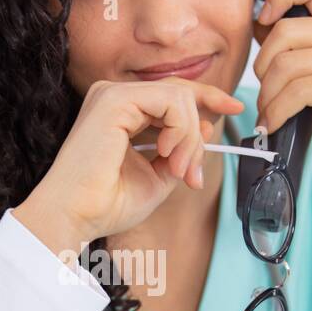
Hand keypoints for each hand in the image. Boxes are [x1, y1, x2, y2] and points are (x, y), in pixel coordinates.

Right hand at [12, 77, 243, 254]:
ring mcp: (113, 94)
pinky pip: (171, 101)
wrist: (76, 217)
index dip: (207, 97)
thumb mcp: (157, 177)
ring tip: (178, 170)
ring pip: (180, 98)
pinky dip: (180, 130)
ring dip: (189, 138)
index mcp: (120, 112)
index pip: (172, 94)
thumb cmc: (107, 204)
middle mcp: (114, 97)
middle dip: (197, 133)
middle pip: (180, 93)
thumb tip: (206, 128)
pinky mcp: (115, 100)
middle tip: (191, 174)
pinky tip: (167, 154)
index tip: (234, 109)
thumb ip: (180, 151)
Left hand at [252, 0, 311, 241]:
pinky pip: (297, 91)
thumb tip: (259, 29)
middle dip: (262, 66)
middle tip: (264, 93)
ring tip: (268, 115)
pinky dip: (277, 111)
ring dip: (268, 96)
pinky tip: (274, 124)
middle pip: (284, 30)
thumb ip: (297, 56)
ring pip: (286, 64)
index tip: (263, 21)